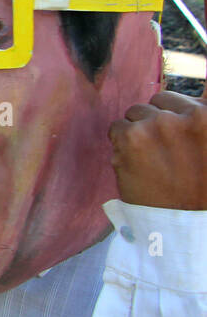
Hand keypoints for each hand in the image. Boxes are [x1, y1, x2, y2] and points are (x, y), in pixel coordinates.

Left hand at [109, 91, 206, 209]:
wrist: (183, 225)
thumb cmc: (201, 190)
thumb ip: (201, 120)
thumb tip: (195, 101)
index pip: (194, 91)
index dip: (180, 110)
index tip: (177, 126)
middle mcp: (190, 115)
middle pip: (161, 100)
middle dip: (159, 119)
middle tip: (164, 149)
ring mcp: (160, 124)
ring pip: (136, 112)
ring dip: (139, 130)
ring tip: (151, 158)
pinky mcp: (132, 136)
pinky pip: (118, 126)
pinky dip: (121, 142)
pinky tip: (135, 162)